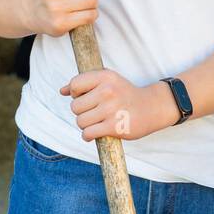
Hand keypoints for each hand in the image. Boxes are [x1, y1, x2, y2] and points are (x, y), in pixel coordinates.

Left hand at [59, 68, 177, 140]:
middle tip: (95, 111)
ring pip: (80, 122)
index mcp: (106, 77)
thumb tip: (61, 91)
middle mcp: (108, 91)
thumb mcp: (109, 81)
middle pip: (75, 107)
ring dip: (86, 125)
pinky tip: (97, 132)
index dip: (76, 93)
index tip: (86, 97)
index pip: (75, 84)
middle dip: (82, 112)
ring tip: (98, 121)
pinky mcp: (114, 127)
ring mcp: (111, 109)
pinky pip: (87, 133)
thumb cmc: (126, 94)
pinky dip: (88, 136)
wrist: (152, 108)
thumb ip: (85, 83)